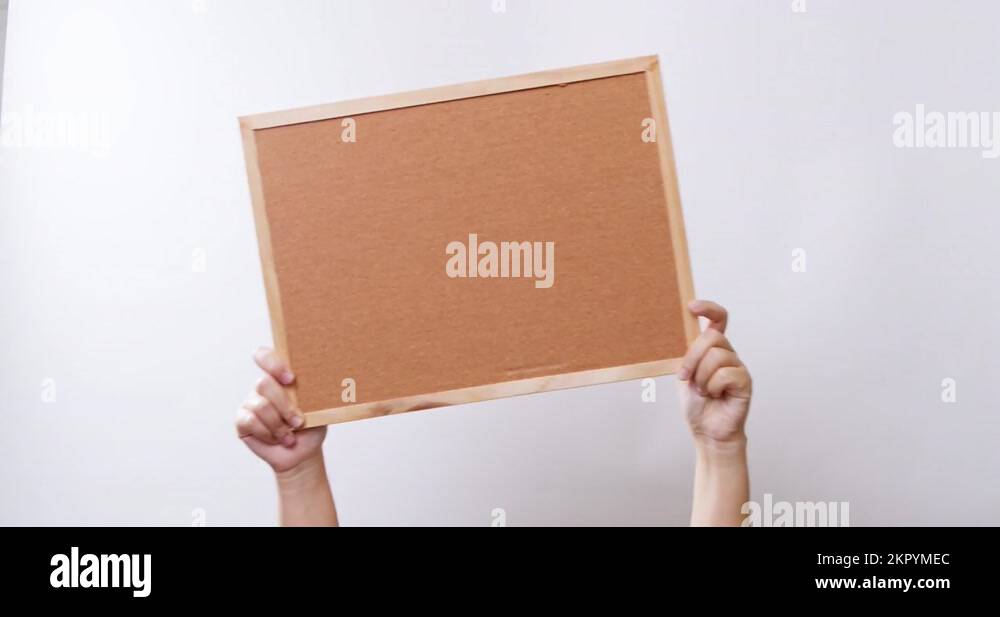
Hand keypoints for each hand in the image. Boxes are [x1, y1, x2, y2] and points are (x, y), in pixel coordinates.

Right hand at [235, 347, 326, 472]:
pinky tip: (277, 439)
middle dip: (284, 406)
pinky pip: (250, 421)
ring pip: (260, 405)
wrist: (303, 452)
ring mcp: (250, 402)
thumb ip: (312, 393)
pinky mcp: (242, 420)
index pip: (266, 356)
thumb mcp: (317, 408)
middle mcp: (263, 386)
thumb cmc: (311, 426)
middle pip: (264, 383)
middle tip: (298, 422)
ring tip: (290, 436)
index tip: (291, 379)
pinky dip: (268, 433)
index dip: (273, 363)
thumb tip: (319, 381)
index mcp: (281, 377)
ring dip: (278, 425)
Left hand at [678, 300, 751, 446]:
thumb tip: (682, 331)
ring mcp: (738, 366)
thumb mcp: (685, 373)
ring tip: (703, 391)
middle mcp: (728, 354)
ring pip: (716, 356)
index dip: (708, 309)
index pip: (718, 320)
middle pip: (711, 337)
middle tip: (686, 378)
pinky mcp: (745, 381)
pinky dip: (712, 387)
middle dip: (692, 358)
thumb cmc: (697, 404)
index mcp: (713, 349)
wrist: (707, 431)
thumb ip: (687, 353)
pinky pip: (725, 374)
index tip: (692, 307)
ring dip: (701, 377)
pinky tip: (715, 396)